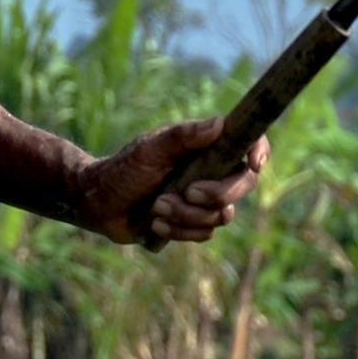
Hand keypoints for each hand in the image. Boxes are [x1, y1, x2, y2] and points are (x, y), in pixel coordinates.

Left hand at [78, 119, 267, 250]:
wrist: (98, 204)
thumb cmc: (122, 170)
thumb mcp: (149, 150)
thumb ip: (182, 137)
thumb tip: (219, 123)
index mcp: (205, 147)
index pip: (246, 143)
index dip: (259, 151)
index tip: (253, 163)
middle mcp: (210, 172)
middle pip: (242, 185)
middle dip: (217, 194)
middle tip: (188, 192)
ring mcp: (202, 200)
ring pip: (221, 216)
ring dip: (187, 215)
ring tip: (156, 207)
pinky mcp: (192, 224)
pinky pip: (204, 234)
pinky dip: (178, 231)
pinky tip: (155, 223)